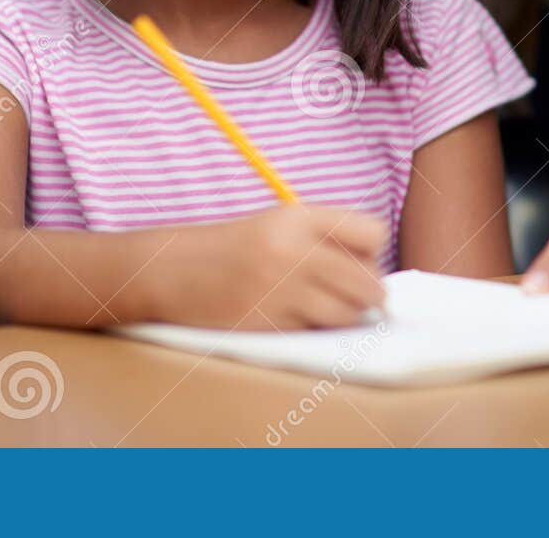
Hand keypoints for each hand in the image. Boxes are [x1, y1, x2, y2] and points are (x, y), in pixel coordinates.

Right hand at [146, 206, 387, 329]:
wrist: (171, 270)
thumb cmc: (233, 249)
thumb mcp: (279, 225)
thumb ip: (324, 238)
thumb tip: (376, 270)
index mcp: (301, 216)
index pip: (372, 233)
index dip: (373, 252)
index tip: (361, 262)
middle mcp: (296, 250)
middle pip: (368, 281)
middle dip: (370, 294)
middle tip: (359, 299)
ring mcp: (282, 288)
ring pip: (347, 313)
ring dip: (346, 317)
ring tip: (327, 311)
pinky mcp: (268, 322)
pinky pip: (315, 331)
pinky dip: (316, 330)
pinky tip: (298, 320)